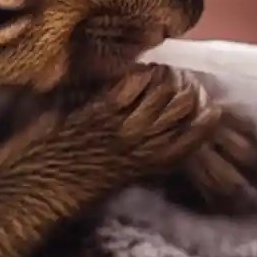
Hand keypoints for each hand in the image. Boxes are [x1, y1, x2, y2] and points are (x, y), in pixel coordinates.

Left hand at [75, 65, 218, 173]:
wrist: (46, 185)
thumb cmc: (85, 185)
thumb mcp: (127, 175)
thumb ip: (149, 156)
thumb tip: (168, 133)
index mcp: (151, 164)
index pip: (192, 139)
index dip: (206, 121)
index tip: (211, 107)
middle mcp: (142, 144)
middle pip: (181, 108)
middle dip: (189, 90)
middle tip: (186, 80)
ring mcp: (122, 124)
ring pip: (160, 92)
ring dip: (165, 77)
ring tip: (164, 71)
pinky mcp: (102, 109)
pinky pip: (132, 84)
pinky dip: (141, 74)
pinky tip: (141, 70)